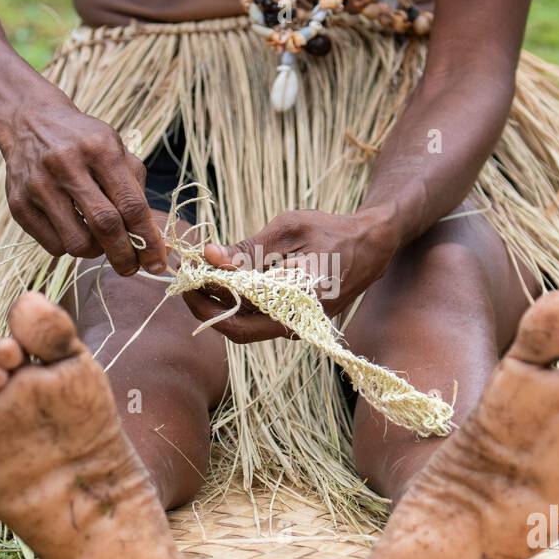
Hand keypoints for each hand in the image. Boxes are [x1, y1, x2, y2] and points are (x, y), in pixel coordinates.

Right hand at [0, 91, 167, 275]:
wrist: (28, 121)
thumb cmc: (83, 141)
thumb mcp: (116, 150)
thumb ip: (135, 189)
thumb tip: (153, 239)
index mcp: (100, 149)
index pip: (131, 205)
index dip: (148, 240)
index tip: (157, 264)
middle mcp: (67, 164)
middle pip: (105, 226)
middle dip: (124, 256)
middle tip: (132, 269)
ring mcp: (38, 185)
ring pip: (77, 243)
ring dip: (95, 251)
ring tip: (98, 240)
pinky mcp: (18, 204)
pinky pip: (53, 246)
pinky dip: (69, 246)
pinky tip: (73, 229)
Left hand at [182, 207, 396, 342]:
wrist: (372, 245)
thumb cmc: (333, 231)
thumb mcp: (290, 229)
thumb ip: (250, 247)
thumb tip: (210, 255)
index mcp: (296, 302)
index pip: (239, 310)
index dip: (208, 291)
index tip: (191, 266)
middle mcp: (296, 323)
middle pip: (236, 329)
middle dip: (206, 305)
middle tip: (187, 277)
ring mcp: (296, 326)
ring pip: (245, 325)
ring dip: (220, 303)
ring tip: (202, 274)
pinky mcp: (294, 320)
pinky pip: (259, 318)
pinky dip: (238, 300)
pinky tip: (226, 277)